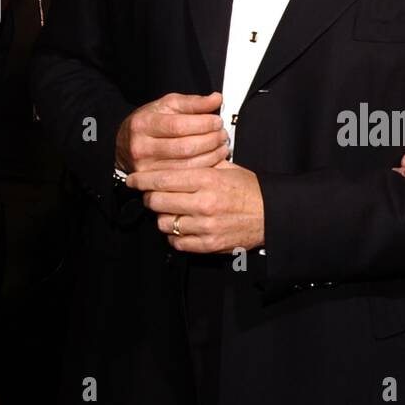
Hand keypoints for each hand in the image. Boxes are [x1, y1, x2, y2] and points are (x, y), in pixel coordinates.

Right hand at [115, 91, 229, 173]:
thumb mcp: (167, 105)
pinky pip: (187, 176)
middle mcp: (142, 147)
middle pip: (185, 148)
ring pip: (188, 165)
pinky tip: (214, 156)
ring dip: (212, 154)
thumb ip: (193, 102)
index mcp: (143, 124)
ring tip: (221, 144)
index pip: (178, 125)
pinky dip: (206, 166)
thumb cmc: (149, 123)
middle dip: (210, 140)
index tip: (217, 120)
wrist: (126, 145)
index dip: (202, 124)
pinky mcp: (155, 182)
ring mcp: (147, 168)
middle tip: (222, 133)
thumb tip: (216, 99)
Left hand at [127, 161, 264, 253]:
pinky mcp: (208, 244)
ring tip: (170, 211)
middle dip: (149, 197)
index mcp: (207, 180)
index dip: (142, 179)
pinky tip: (182, 227)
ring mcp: (205, 226)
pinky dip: (174, 235)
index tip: (133, 179)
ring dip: (162, 217)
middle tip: (152, 195)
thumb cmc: (250, 190)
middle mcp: (203, 203)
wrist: (272, 215)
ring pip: (163, 223)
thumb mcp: (227, 168)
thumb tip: (173, 159)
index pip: (162, 179)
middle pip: (156, 201)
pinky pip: (177, 242)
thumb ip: (199, 164)